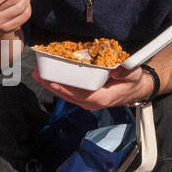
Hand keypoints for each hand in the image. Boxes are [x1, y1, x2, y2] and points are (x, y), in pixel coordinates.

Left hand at [35, 63, 152, 108]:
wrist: (134, 89)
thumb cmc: (132, 81)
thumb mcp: (134, 74)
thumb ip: (126, 71)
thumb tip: (117, 69)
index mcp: (102, 98)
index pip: (80, 94)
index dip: (65, 89)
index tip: (52, 82)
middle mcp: (92, 102)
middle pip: (68, 95)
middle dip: (51, 85)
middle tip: (38, 74)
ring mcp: (87, 101)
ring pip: (66, 95)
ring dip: (51, 85)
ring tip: (38, 74)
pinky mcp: (84, 98)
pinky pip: (68, 92)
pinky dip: (58, 85)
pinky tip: (48, 77)